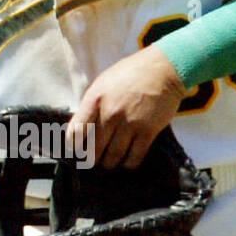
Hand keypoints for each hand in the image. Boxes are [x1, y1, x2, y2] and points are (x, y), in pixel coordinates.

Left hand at [66, 44, 186, 168]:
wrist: (163, 70)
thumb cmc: (130, 74)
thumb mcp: (103, 82)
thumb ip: (92, 104)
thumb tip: (82, 126)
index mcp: (95, 98)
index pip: (77, 129)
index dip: (73, 145)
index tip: (75, 151)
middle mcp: (110, 112)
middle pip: (94, 147)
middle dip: (91, 159)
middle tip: (92, 162)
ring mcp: (129, 123)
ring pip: (113, 155)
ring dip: (109, 164)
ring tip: (107, 165)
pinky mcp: (148, 131)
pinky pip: (135, 156)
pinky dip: (129, 163)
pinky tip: (126, 162)